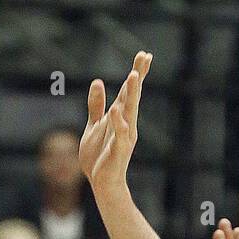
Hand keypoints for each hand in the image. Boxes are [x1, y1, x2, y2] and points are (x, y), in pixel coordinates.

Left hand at [78, 52, 151, 192]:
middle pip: (133, 96)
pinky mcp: (118, 150)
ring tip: (134, 76)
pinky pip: (119, 134)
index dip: (137, 73)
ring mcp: (124, 136)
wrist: (102, 184)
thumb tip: (98, 82)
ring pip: (129, 112)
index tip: (144, 54)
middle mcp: (126, 123)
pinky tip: (116, 111)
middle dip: (138, 76)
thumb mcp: (94, 126)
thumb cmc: (99, 156)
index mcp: (120, 116)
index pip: (129, 91)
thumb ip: (96, 106)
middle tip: (144, 57)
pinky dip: (119, 123)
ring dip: (132, 94)